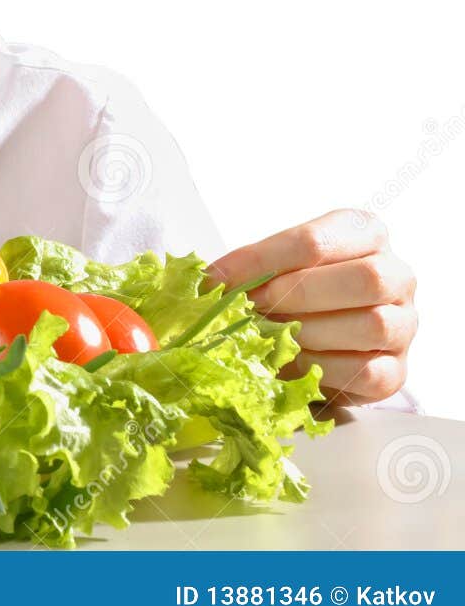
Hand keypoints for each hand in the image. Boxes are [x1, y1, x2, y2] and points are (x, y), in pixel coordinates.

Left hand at [206, 209, 416, 405]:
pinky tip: (289, 363)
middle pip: (364, 279)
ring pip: (373, 325)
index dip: (261, 261)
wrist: (324, 334)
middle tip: (252, 307)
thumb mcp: (276, 264)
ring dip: (310, 333)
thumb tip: (202, 283)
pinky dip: (321, 370)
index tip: (218, 279)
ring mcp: (404, 324)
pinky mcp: (396, 370)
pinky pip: (368, 372)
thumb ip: (249, 268)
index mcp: (364, 232)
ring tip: (268, 336)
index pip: (316, 241)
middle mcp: (396, 274)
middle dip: (296, 295)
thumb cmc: (296, 287)